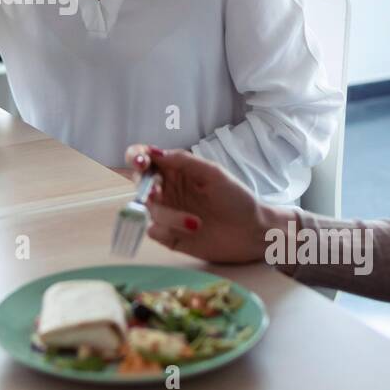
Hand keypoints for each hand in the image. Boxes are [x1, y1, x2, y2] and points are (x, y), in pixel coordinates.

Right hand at [125, 144, 293, 263]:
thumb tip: (154, 152)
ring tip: (197, 223)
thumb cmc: (236, 198)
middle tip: (157, 193)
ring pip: (149, 210)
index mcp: (175, 171)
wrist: (253, 232)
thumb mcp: (213, 173)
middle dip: (145, 187)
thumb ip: (183, 161)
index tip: (141, 162)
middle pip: (140, 184)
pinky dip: (165, 231)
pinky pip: (154, 231)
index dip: (136, 157)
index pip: (146, 159)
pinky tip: (189, 232)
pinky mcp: (169, 237)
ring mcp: (167, 214)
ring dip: (169, 216)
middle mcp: (166, 191)